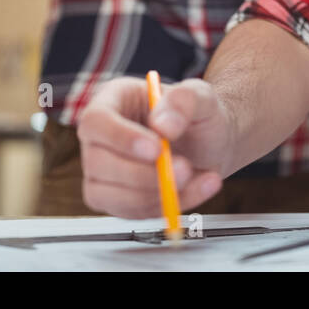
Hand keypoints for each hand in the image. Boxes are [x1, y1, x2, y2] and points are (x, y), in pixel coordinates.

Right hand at [76, 76, 233, 218]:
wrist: (213, 143)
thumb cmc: (200, 114)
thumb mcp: (201, 96)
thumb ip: (184, 100)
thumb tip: (162, 126)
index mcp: (112, 101)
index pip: (96, 121)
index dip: (120, 138)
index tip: (156, 149)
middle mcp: (100, 137)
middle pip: (98, 163)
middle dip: (141, 174)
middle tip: (184, 169)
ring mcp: (102, 172)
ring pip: (108, 195)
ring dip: (154, 195)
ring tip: (196, 177)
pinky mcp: (116, 200)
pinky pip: (130, 212)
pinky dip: (166, 206)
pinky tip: (197, 189)